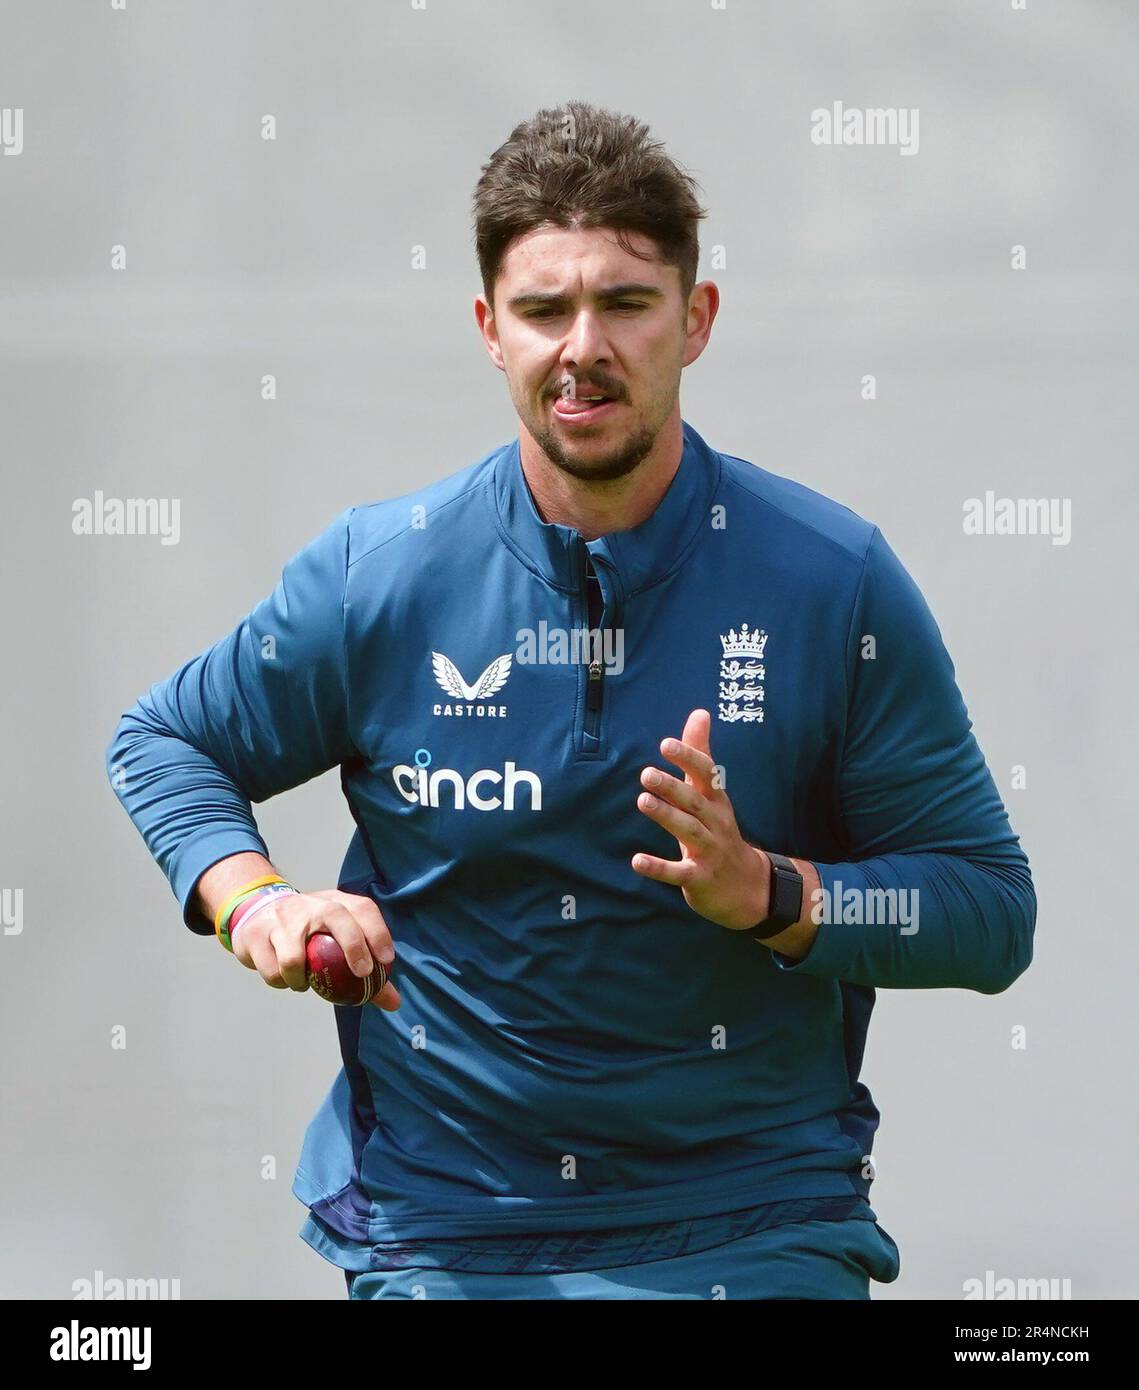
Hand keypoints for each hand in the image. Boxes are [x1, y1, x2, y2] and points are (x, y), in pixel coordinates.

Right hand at [231, 888, 401, 1010]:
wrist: (256, 910)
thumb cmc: (308, 931)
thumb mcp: (334, 939)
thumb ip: (366, 972)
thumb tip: (393, 1003)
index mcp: (335, 902)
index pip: (362, 909)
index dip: (377, 932)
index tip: (386, 961)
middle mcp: (310, 905)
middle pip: (334, 916)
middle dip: (352, 945)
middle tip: (361, 973)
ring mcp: (281, 918)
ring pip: (294, 957)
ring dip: (301, 981)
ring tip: (304, 983)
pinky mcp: (255, 935)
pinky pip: (271, 970)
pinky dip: (281, 982)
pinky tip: (284, 978)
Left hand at [631, 708, 768, 931]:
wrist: (746, 886)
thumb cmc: (719, 831)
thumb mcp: (711, 793)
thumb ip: (700, 754)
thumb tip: (699, 712)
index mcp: (716, 801)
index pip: (706, 774)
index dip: (688, 758)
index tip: (666, 743)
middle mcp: (715, 823)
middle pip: (695, 802)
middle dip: (672, 787)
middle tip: (646, 774)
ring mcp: (709, 852)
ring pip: (689, 832)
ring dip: (667, 817)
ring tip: (642, 801)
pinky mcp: (699, 878)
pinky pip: (678, 873)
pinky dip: (658, 868)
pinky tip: (637, 861)